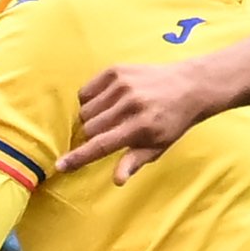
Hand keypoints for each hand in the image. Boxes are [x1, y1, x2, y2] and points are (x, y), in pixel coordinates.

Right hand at [56, 62, 220, 181]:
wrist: (188, 86)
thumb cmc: (172, 122)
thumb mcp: (159, 146)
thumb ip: (135, 161)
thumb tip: (117, 180)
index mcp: (141, 127)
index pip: (102, 145)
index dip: (79, 157)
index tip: (60, 166)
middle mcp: (130, 104)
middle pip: (89, 128)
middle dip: (93, 136)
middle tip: (111, 133)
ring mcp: (122, 85)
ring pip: (85, 110)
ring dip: (92, 118)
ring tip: (112, 116)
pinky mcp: (115, 71)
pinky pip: (85, 91)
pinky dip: (90, 100)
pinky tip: (108, 102)